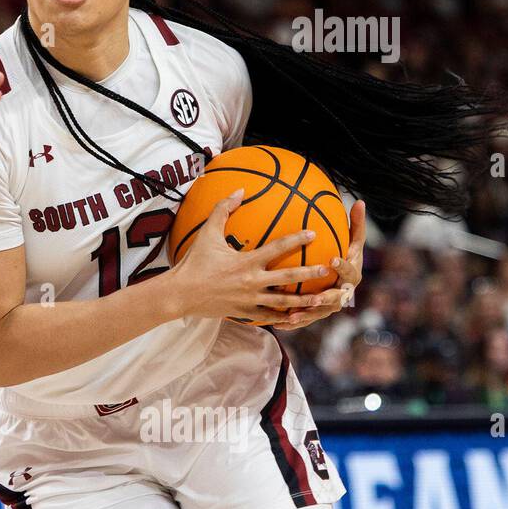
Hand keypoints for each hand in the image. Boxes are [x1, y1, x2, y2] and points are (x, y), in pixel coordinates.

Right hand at [166, 188, 332, 323]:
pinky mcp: (244, 311)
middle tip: (327, 269)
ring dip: (304, 301)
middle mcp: (252, 281)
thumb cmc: (193, 262)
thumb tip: (238, 190)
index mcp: (246, 261)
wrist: (180, 293)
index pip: (277, 248)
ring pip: (283, 302)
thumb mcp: (207, 233)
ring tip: (321, 299)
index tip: (312, 234)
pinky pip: (268, 316)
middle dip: (309, 273)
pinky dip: (283, 318)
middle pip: (288, 278)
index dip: (296, 240)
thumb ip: (223, 210)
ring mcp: (249, 298)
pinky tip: (296, 318)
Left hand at [272, 200, 366, 330]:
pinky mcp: (316, 314)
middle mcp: (342, 292)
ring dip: (307, 315)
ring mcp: (329, 306)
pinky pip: (304, 319)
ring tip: (292, 315)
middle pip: (336, 298)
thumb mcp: (352, 241)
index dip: (342, 266)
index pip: (350, 271)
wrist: (342, 280)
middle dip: (326, 298)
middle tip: (314, 297)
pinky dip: (292, 322)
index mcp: (351, 274)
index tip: (332, 259)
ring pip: (319, 313)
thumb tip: (360, 201)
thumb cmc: (345, 255)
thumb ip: (356, 224)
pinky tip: (277, 323)